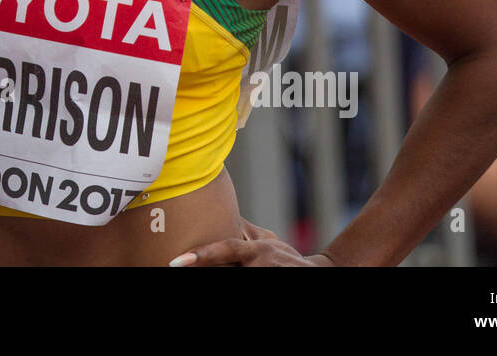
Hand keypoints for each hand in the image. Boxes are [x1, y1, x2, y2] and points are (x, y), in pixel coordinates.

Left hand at [168, 218, 336, 265]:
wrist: (319, 274)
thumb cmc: (285, 258)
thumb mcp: (267, 241)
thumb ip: (245, 231)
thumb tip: (224, 214)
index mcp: (256, 249)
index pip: (226, 248)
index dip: (202, 255)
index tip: (177, 261)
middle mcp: (261, 262)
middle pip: (228, 268)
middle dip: (209, 267)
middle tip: (182, 266)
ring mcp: (268, 274)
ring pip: (240, 275)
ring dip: (235, 270)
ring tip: (225, 265)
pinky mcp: (274, 282)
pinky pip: (250, 281)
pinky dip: (244, 275)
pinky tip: (247, 270)